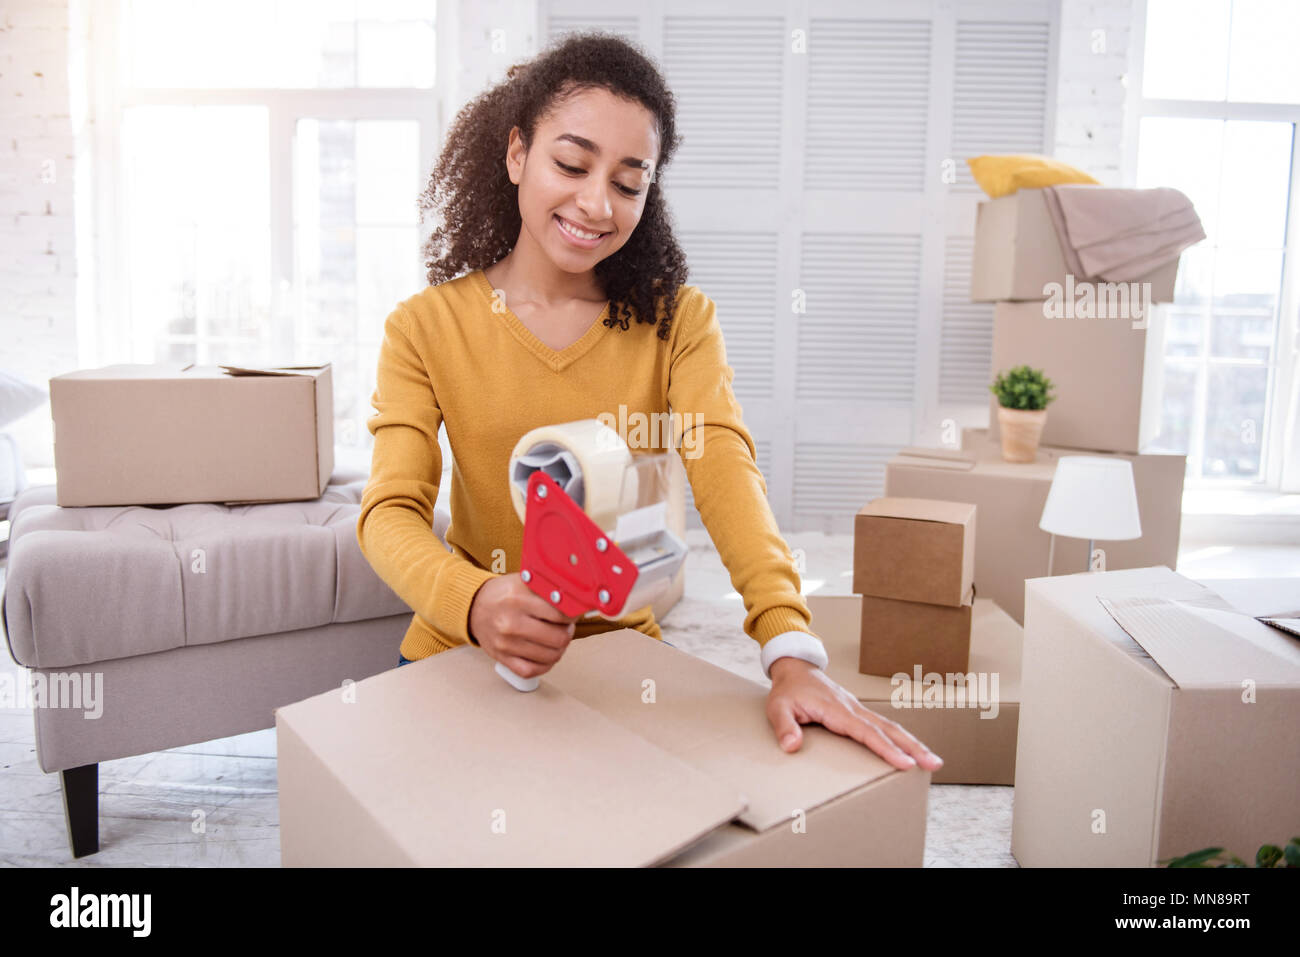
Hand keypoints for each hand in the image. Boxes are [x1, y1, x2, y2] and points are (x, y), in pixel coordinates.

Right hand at [468, 574, 580, 679]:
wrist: (473, 606)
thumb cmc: (503, 594)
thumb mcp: (523, 582)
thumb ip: (547, 589)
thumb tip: (576, 600)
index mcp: (518, 598)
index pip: (560, 613)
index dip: (572, 615)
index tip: (573, 613)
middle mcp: (511, 622)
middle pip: (559, 638)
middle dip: (568, 633)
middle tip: (566, 627)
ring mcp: (506, 643)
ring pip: (550, 656)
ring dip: (559, 649)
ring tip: (556, 639)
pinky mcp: (502, 657)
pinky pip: (532, 671)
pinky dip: (544, 665)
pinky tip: (545, 655)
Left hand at [765, 657, 943, 770]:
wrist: (795, 667)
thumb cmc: (788, 689)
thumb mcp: (777, 707)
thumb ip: (784, 726)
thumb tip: (792, 746)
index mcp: (837, 709)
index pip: (866, 732)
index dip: (886, 748)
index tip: (905, 762)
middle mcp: (853, 708)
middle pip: (888, 729)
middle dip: (913, 747)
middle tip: (935, 764)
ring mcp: (858, 709)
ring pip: (890, 727)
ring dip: (912, 744)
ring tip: (933, 761)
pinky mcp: (858, 712)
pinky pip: (882, 726)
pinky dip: (900, 738)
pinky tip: (911, 750)